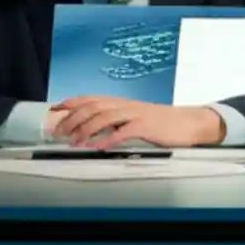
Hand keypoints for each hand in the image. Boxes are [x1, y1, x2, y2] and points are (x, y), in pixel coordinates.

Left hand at [49, 96, 225, 148]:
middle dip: (74, 118)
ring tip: (75, 141)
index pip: (92, 98)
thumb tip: (94, 128)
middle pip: (94, 107)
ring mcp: (136, 114)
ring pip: (105, 117)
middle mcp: (126, 105)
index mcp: (122, 102)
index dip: (72, 102)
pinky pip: (125, 131)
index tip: (56, 108)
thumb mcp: (136, 117)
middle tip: (61, 131)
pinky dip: (110, 138)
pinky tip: (100, 146)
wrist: (188, 123)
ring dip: (87, 129)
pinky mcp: (146, 126)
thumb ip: (117, 120)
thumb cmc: (161, 122)